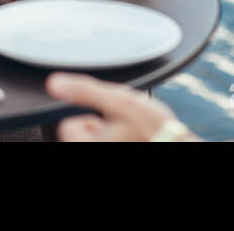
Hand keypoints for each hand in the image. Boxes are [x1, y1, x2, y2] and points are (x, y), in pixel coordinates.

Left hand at [45, 72, 198, 140]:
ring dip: (112, 135)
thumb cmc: (156, 130)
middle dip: (101, 127)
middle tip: (124, 127)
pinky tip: (136, 139)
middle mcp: (93, 150)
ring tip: (133, 134)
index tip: (109, 120)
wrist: (178, 145)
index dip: (90, 118)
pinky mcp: (118, 148)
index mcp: (88, 144)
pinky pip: (112, 141)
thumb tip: (54, 83)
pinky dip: (121, 139)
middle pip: (83, 135)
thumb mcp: (121, 101)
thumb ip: (85, 90)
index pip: (68, 127)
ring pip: (99, 139)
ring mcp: (107, 150)